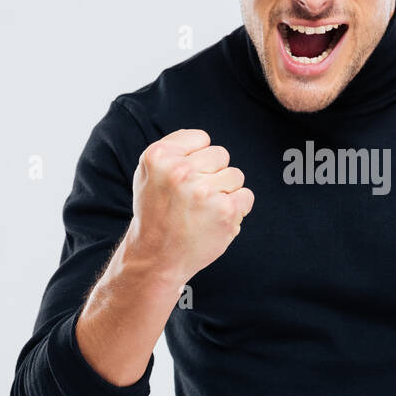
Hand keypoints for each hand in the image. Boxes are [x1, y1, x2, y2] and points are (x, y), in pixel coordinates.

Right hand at [121, 128, 253, 283]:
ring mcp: (204, 191)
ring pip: (235, 175)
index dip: (197, 159)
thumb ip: (174, 151)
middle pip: (221, 155)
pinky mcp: (225, 211)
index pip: (202, 138)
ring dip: (225, 192)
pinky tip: (215, 219)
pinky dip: (237, 209)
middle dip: (212, 174)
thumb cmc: (156, 214)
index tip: (184, 179)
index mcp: (159, 156)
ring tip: (203, 210)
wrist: (157, 257)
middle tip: (193, 198)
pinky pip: (246, 196)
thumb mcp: (149, 174)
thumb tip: (203, 139)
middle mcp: (180, 171)